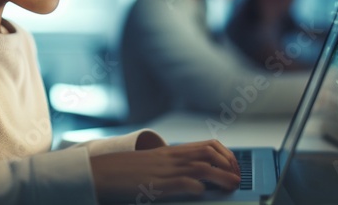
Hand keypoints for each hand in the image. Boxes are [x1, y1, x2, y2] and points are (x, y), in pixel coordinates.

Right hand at [90, 139, 240, 203]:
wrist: (100, 173)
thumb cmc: (124, 171)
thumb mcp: (150, 164)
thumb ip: (169, 165)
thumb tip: (189, 176)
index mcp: (170, 152)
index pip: (206, 145)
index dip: (225, 154)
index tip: (234, 166)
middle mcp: (170, 158)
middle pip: (208, 153)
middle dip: (228, 164)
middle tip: (237, 177)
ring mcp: (164, 170)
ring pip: (201, 167)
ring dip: (221, 177)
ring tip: (232, 186)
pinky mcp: (156, 185)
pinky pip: (182, 183)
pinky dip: (196, 187)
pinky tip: (202, 193)